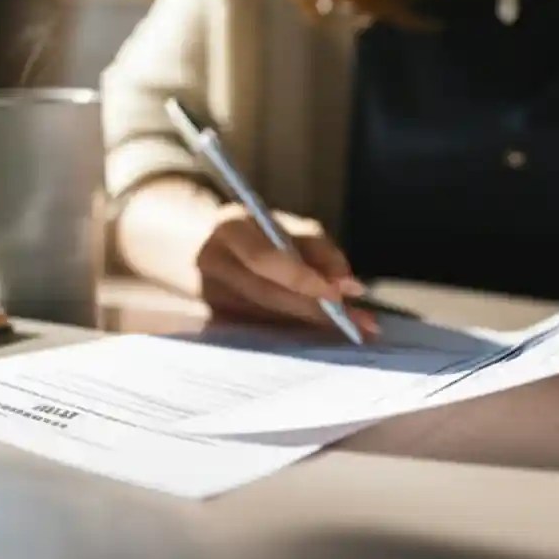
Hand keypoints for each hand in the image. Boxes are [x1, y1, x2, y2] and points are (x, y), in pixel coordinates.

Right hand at [195, 204, 378, 335]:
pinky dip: (295, 332)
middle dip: (318, 309)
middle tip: (363, 321)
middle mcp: (211, 264)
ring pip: (270, 318)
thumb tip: (350, 286)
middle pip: (270, 296)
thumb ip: (318, 250)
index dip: (305, 278)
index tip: (342, 292)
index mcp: (229, 228)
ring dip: (313, 325)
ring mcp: (207, 297)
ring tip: (357, 327)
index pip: (265, 259)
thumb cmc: (252, 231)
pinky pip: (262, 330)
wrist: (194, 243)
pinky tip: (323, 334)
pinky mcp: (213, 322)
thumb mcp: (283, 225)